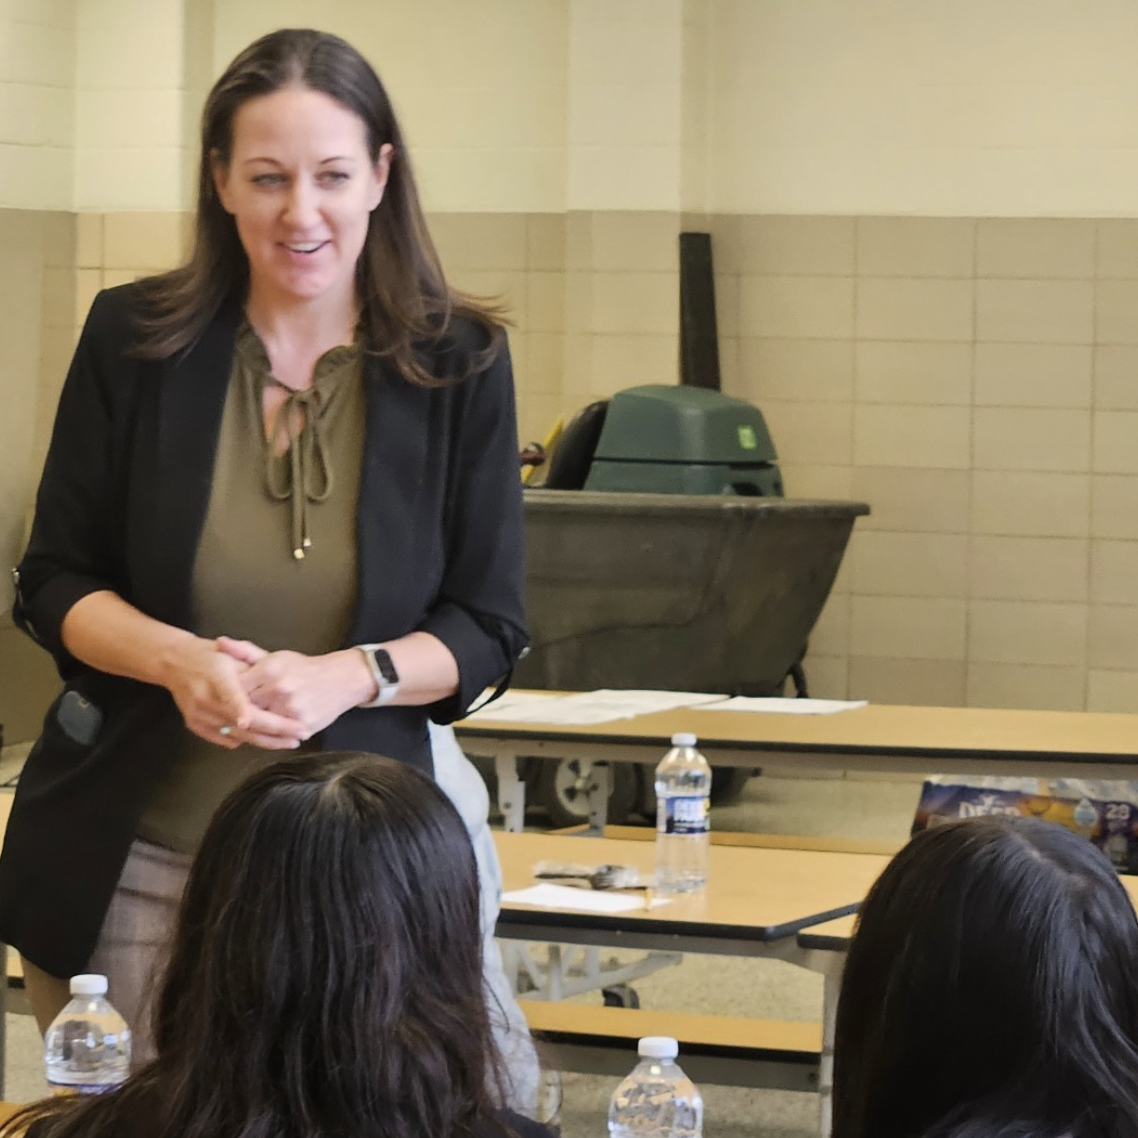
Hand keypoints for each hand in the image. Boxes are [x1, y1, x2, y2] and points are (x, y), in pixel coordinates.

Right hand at [161, 636, 307, 749]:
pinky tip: (267, 741)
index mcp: (216, 677)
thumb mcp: (233, 654)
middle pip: (242, 722)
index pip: (231, 694)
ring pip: (238, 736)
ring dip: (266, 741)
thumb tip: (275, 687)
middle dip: (276, 731)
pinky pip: (225, 740)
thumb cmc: (212, 656)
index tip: (249, 721)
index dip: (240, 708)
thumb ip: (253, 669)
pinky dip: (246, 741)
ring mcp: (199, 716)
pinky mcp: (195, 726)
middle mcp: (205, 699)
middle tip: (301, 733)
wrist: (176, 663)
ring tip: (291, 741)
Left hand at [216, 637, 373, 737]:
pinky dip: (269, 737)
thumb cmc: (304, 669)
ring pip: (260, 726)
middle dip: (234, 715)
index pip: (236, 688)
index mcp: (270, 669)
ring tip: (242, 729)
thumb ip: (245, 653)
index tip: (218, 701)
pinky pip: (278, 736)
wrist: (342, 679)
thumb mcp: (275, 657)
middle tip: (223, 719)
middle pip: (246, 709)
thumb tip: (220, 643)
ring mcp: (291, 709)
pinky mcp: (303, 725)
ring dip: (250, 730)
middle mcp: (280, 689)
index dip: (226, 697)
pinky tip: (263, 734)